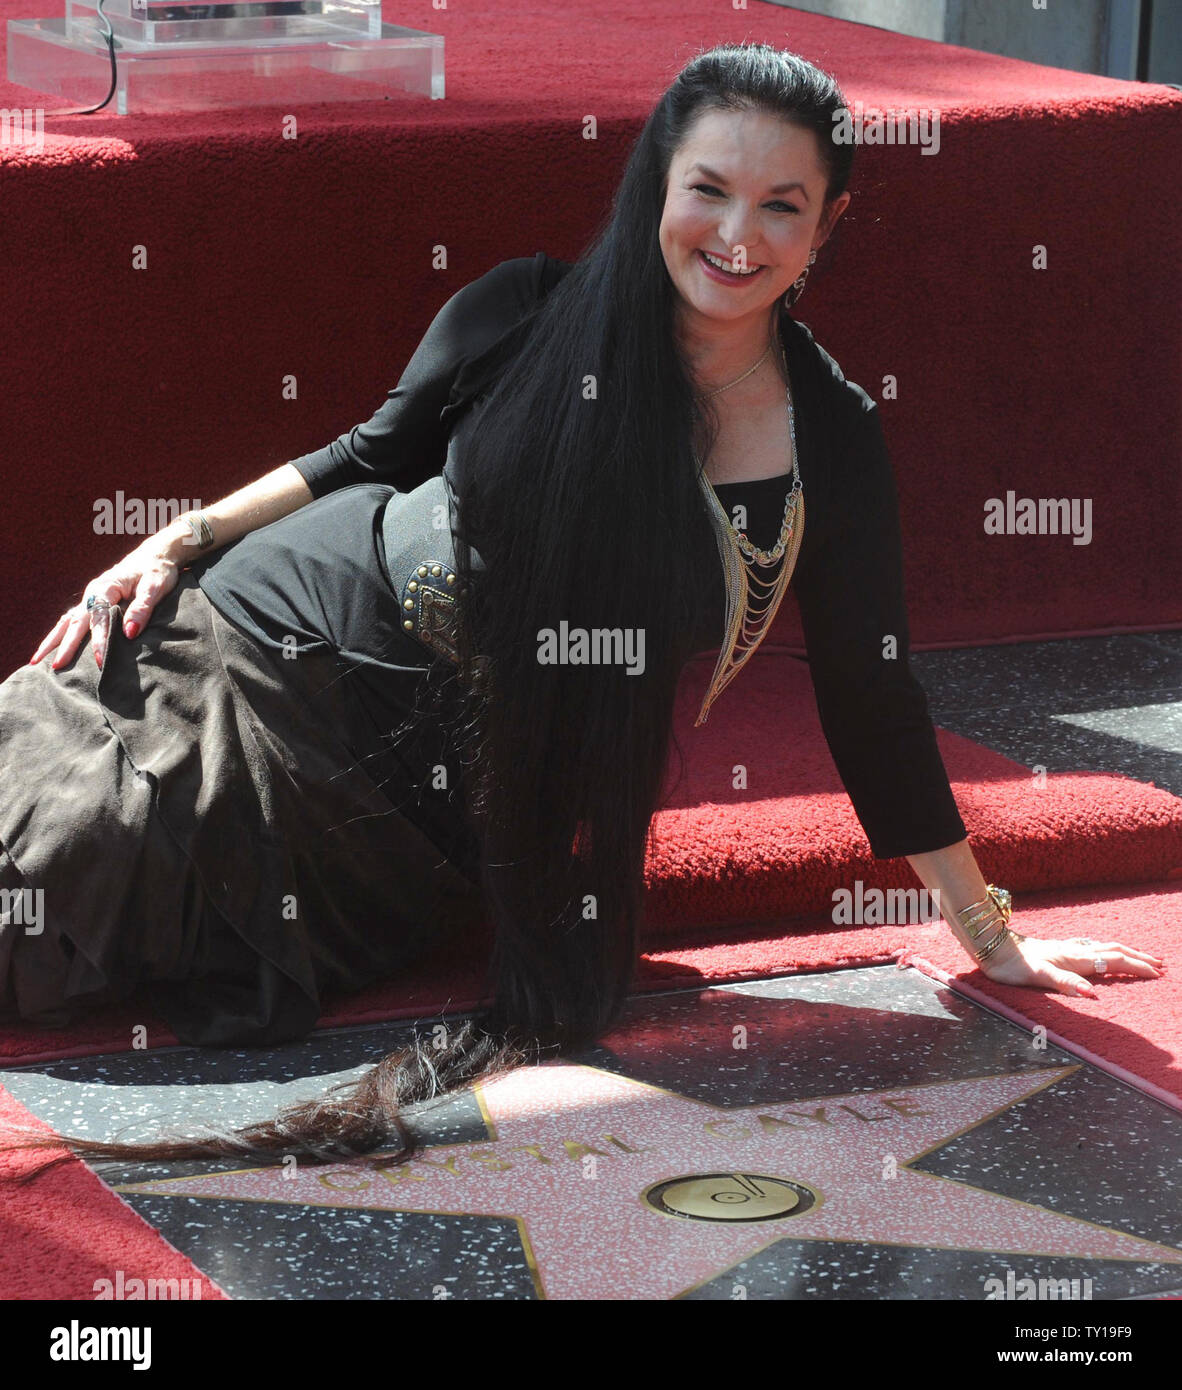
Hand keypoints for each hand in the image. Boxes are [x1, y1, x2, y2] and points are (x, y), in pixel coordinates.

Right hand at [30, 539, 182, 671]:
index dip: (100, 641)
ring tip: (38, 661)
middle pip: (75, 622)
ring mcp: (91, 598)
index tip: (101, 661)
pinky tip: (52, 648)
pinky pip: (72, 620)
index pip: (99, 618)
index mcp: (106, 587)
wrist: (156, 555)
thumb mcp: (155, 588)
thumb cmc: (157, 571)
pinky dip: (60, 635)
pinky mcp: (94, 603)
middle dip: (65, 646)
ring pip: (67, 622)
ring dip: (52, 641)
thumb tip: (129, 633)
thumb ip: (142, 609)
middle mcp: (93, 593)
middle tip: (57, 668)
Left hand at [978, 932, 1165, 998]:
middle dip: (1139, 958)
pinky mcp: (1059, 949)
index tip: (1157, 974)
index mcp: (1075, 959)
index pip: (1113, 961)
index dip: (1136, 967)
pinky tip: (1104, 953)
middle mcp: (1074, 951)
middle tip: (1161, 964)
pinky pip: (1092, 948)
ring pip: (1104, 947)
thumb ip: (1065, 983)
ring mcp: (1067, 949)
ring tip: (1142, 958)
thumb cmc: (1012, 965)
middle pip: (1114, 951)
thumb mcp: (1037, 976)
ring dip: (1126, 953)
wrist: (992, 947)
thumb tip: (1092, 993)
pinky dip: (1108, 951)